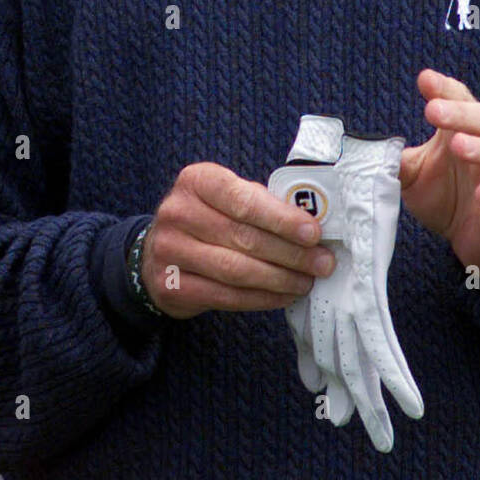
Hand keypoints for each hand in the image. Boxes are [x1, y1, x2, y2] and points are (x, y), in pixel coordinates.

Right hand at [142, 162, 335, 318]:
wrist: (157, 251)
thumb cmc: (207, 218)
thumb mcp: (227, 197)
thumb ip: (262, 203)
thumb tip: (310, 226)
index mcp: (197, 181)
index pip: (243, 200)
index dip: (282, 219)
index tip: (313, 233)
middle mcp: (177, 213)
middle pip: (244, 237)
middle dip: (291, 253)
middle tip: (322, 262)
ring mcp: (169, 251)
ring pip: (236, 270)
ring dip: (279, 279)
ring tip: (307, 281)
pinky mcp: (170, 286)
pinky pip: (225, 296)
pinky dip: (261, 298)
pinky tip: (283, 296)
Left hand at [399, 69, 479, 281]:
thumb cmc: (449, 199)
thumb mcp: (415, 177)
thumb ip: (397, 160)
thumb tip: (369, 150)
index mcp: (467, 135)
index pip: (463, 103)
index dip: (446, 90)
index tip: (425, 79)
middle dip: (461, 113)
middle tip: (432, 110)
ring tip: (457, 144)